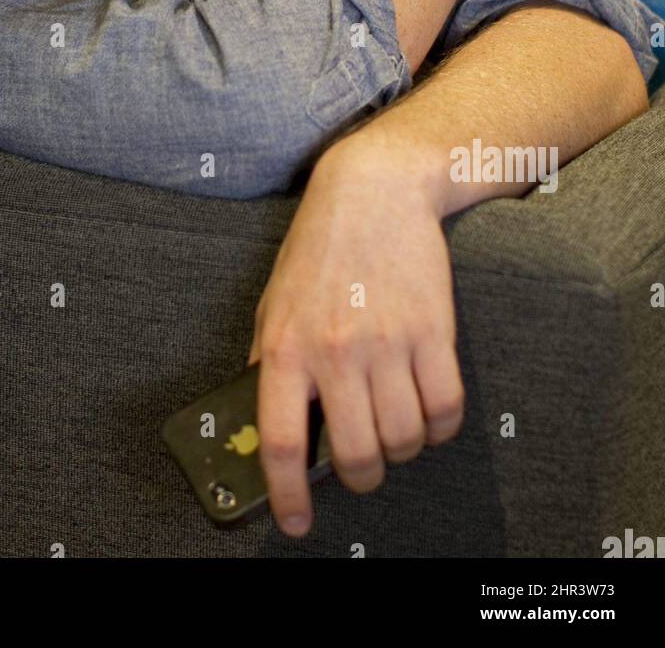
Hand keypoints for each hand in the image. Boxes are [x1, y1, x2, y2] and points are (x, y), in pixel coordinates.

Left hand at [247, 135, 464, 536]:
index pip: (281, 444)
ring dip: (402, 448)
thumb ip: (269, 364)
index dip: (289, 497)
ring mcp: (388, 342)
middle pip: (356, 456)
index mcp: (285, 347)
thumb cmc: (320, 252)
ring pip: (404, 441)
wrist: (375, 190)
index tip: (296, 524)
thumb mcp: (274, 303)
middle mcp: (335, 350)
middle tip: (362, 462)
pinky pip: (446, 412)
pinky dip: (440, 426)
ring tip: (395, 424)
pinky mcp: (435, 331)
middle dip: (362, 475)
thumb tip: (268, 428)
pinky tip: (427, 408)